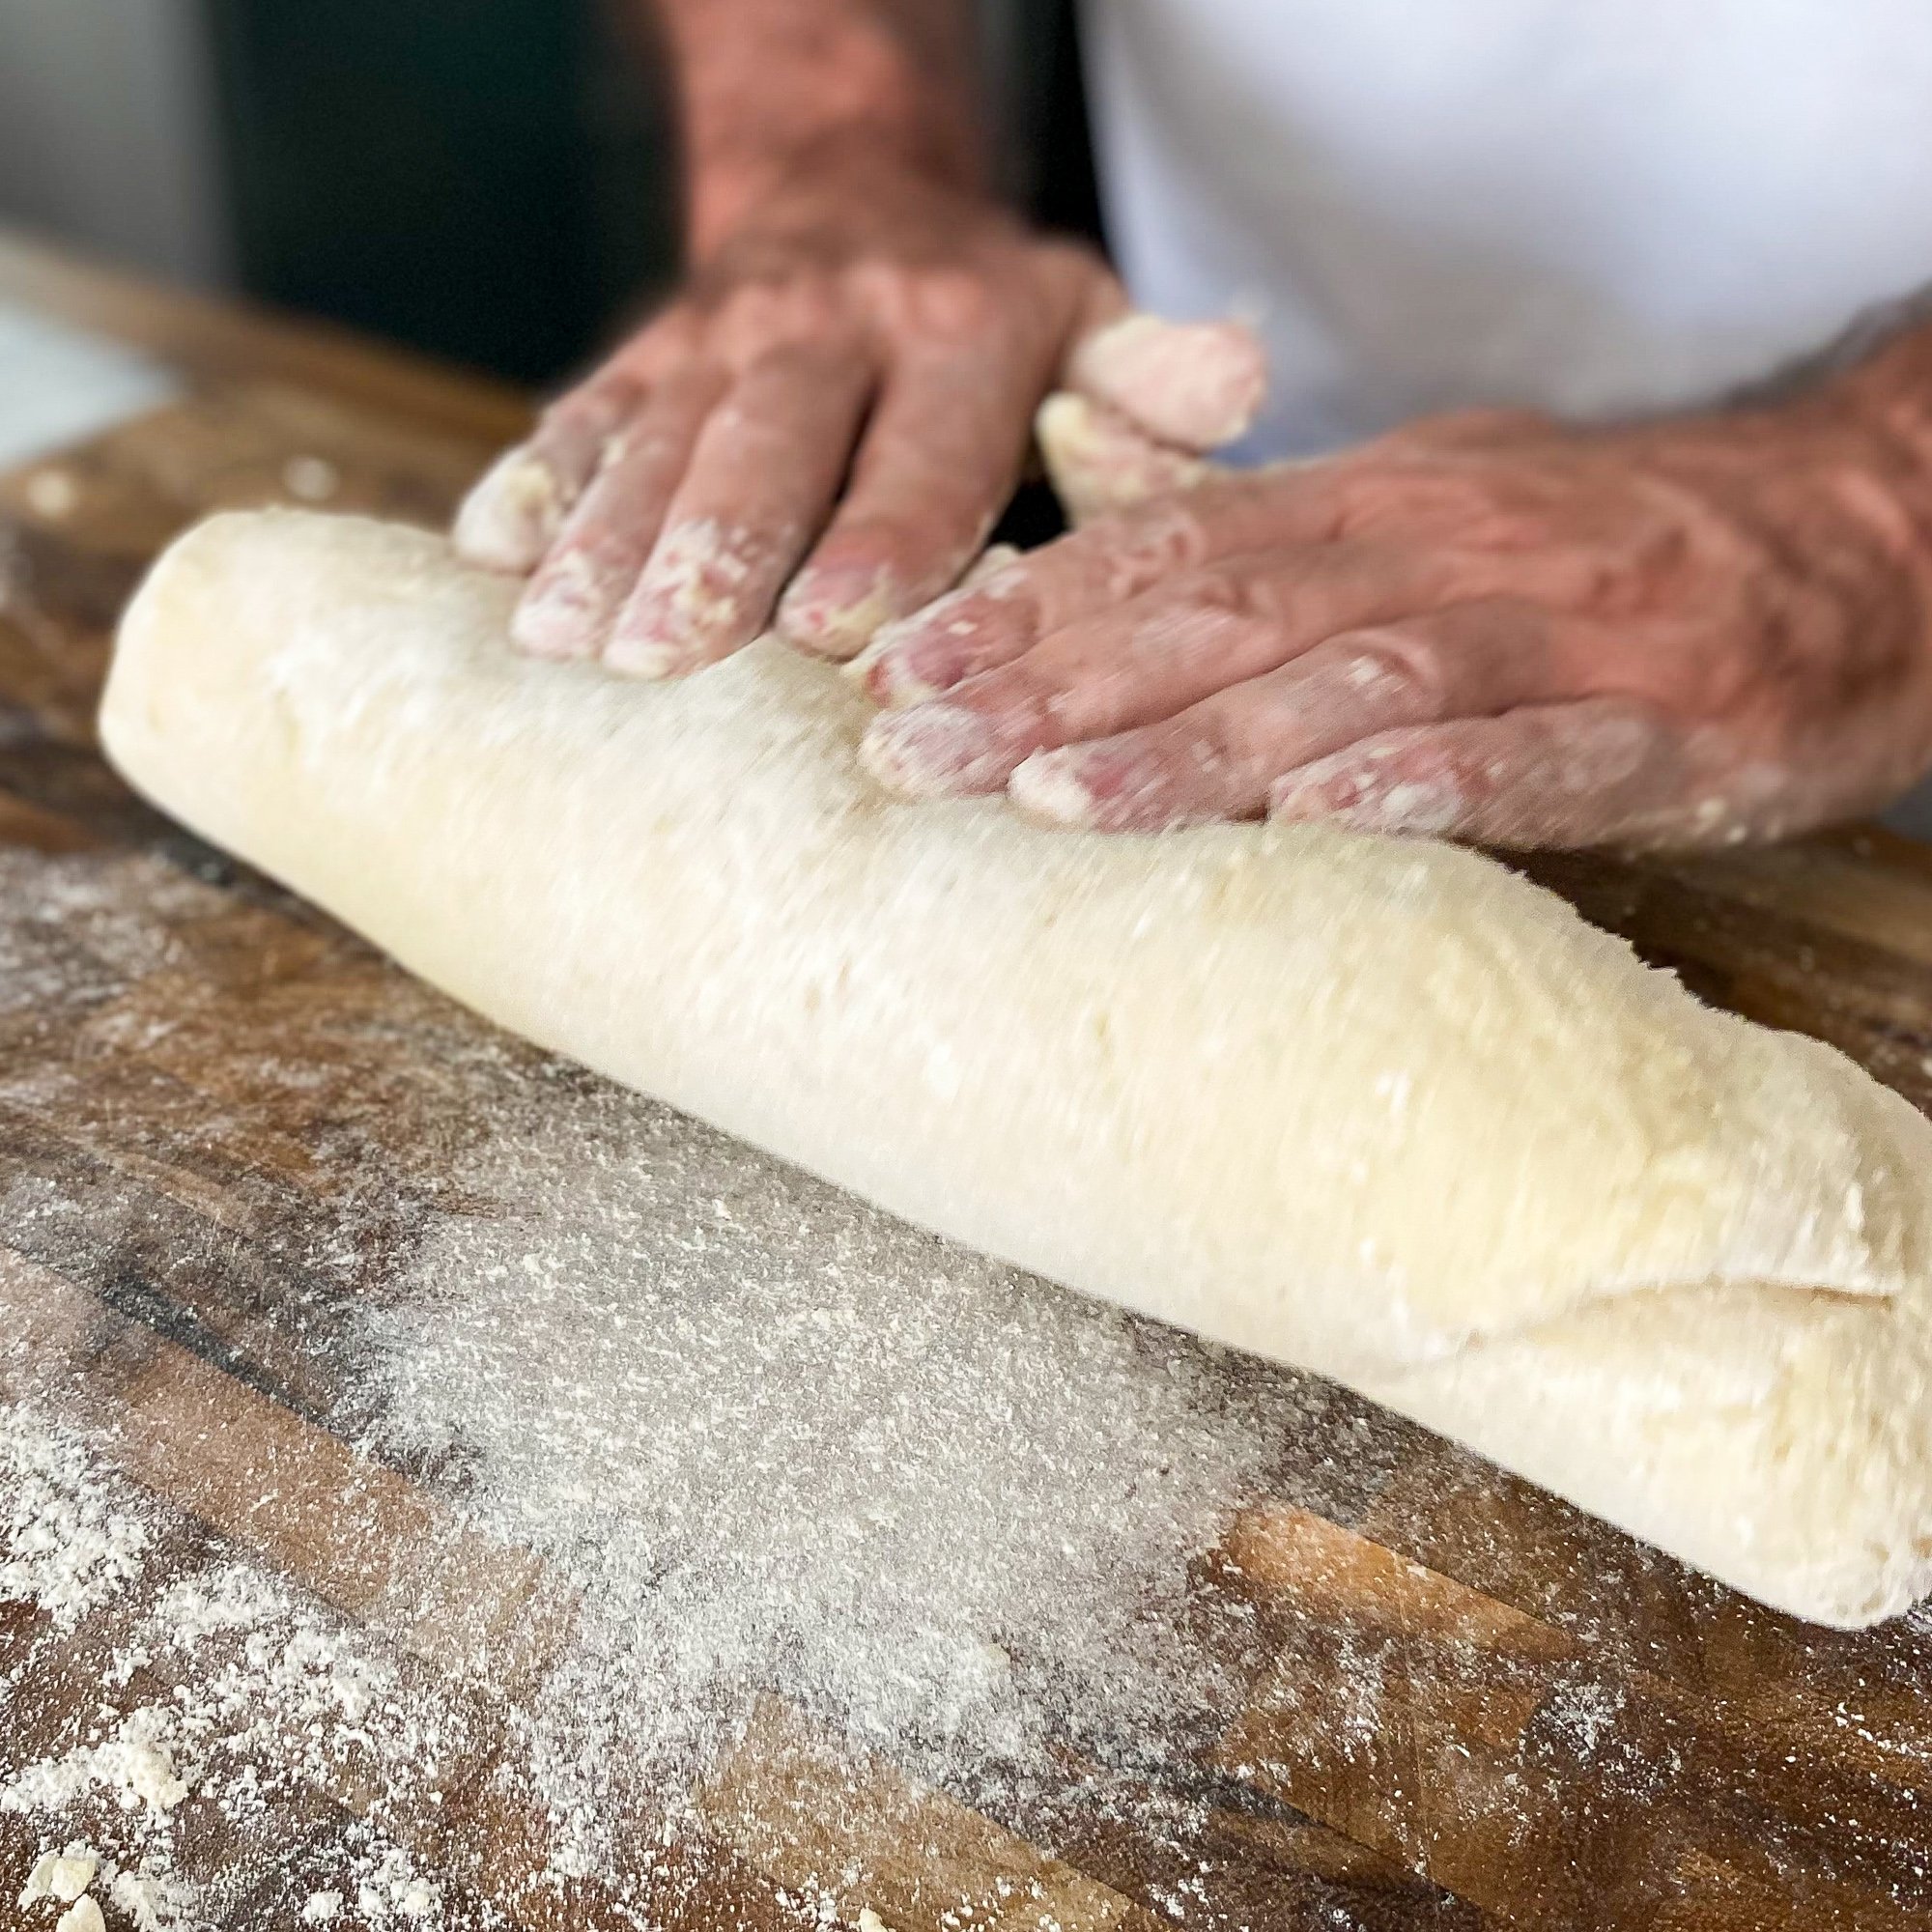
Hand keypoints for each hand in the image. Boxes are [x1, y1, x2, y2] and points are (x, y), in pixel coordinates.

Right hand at [453, 163, 1262, 674]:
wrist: (847, 183)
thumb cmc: (989, 317)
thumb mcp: (1088, 322)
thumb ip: (1148, 383)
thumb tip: (1234, 388)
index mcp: (961, 334)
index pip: (923, 451)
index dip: (881, 539)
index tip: (838, 635)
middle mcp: (832, 326)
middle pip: (766, 448)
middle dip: (712, 552)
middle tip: (664, 658)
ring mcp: (719, 337)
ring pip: (655, 441)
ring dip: (603, 544)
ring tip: (559, 644)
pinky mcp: (641, 351)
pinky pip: (580, 411)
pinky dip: (532, 482)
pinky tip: (488, 560)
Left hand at [854, 397, 1931, 848]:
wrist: (1858, 540)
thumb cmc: (1597, 547)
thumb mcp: (1416, 496)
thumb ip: (1256, 503)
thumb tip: (1086, 471)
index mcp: (1378, 502)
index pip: (1172, 550)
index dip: (1029, 614)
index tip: (899, 674)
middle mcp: (1451, 552)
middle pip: (1229, 615)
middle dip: (1059, 687)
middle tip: (917, 755)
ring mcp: (1564, 639)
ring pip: (1356, 683)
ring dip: (1202, 744)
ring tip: (1062, 802)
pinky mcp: (1674, 729)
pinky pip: (1543, 759)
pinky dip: (1432, 786)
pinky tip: (1328, 819)